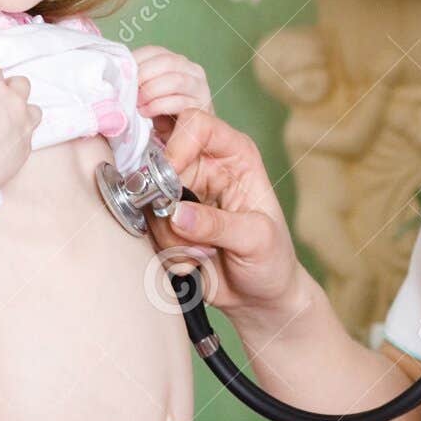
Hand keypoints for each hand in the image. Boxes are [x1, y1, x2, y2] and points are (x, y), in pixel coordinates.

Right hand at [0, 61, 40, 193]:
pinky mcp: (28, 144)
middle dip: (9, 86)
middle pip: (21, 83)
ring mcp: (25, 124)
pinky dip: (18, 133)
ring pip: (34, 109)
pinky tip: (5, 141)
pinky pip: (28, 134)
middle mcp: (15, 103)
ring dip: (23, 110)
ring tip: (8, 118)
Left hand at [130, 44, 210, 141]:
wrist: (182, 136)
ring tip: (137, 103)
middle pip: (167, 62)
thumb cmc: (163, 112)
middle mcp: (193, 70)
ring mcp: (200, 88)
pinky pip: (179, 102)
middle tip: (129, 89)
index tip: (122, 73)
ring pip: (176, 81)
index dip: (136, 60)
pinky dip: (158, 106)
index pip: (155, 51)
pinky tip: (145, 112)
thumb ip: (140, 79)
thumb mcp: (150, 91)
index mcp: (178, 61)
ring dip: (151, 91)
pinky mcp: (201, 107)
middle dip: (144, 75)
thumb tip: (118, 72)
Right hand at [144, 106, 301, 316]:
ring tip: (205, 253)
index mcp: (235, 155)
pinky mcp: (167, 223)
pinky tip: (194, 261)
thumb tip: (176, 214)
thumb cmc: (272, 259)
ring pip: (150, 202)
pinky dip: (168, 252)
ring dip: (172, 236)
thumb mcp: (256, 239)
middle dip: (166, 201)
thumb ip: (217, 224)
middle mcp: (205, 168)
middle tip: (184, 228)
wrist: (259, 297)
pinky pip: (148, 230)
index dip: (177, 144)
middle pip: (161, 162)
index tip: (170, 176)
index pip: (196, 124)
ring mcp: (183, 196)